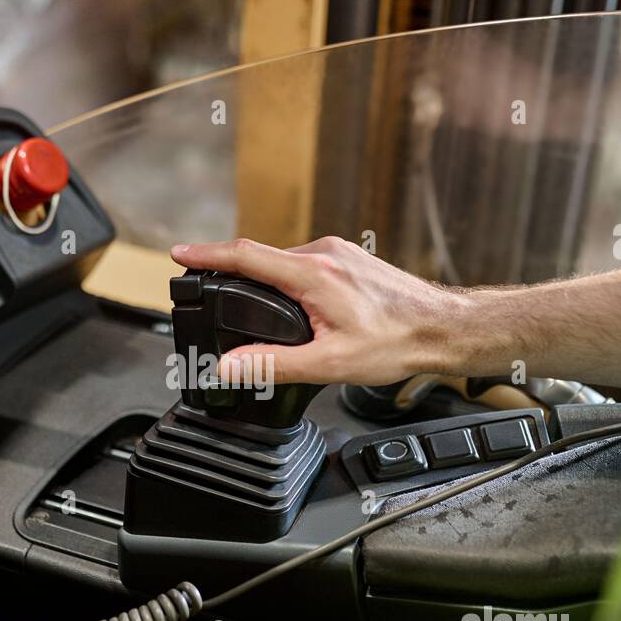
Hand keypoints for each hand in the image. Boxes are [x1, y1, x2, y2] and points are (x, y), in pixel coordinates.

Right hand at [170, 237, 463, 385]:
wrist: (442, 330)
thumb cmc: (396, 343)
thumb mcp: (329, 364)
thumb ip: (273, 364)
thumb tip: (230, 367)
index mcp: (312, 274)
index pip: (245, 255)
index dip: (206, 254)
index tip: (178, 254)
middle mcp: (324, 253)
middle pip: (262, 258)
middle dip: (232, 274)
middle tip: (208, 292)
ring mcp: (339, 252)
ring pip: (285, 263)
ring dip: (265, 280)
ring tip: (250, 306)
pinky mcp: (350, 259)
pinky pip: (305, 265)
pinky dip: (289, 281)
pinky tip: (294, 306)